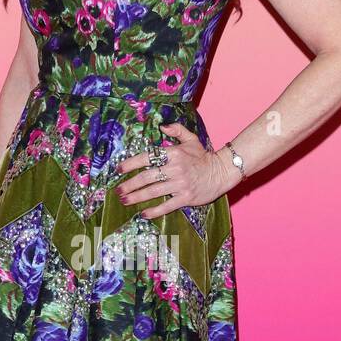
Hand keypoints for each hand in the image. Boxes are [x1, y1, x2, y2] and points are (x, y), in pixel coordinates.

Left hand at [114, 122, 236, 219]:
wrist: (222, 172)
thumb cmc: (204, 156)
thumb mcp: (191, 139)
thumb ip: (176, 130)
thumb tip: (162, 126)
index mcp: (174, 154)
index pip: (147, 157)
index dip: (131, 164)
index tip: (119, 169)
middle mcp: (175, 169)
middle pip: (147, 177)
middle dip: (130, 185)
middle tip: (118, 191)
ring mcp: (180, 184)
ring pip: (154, 192)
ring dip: (137, 197)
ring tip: (125, 201)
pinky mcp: (186, 198)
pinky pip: (167, 206)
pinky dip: (154, 211)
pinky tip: (143, 214)